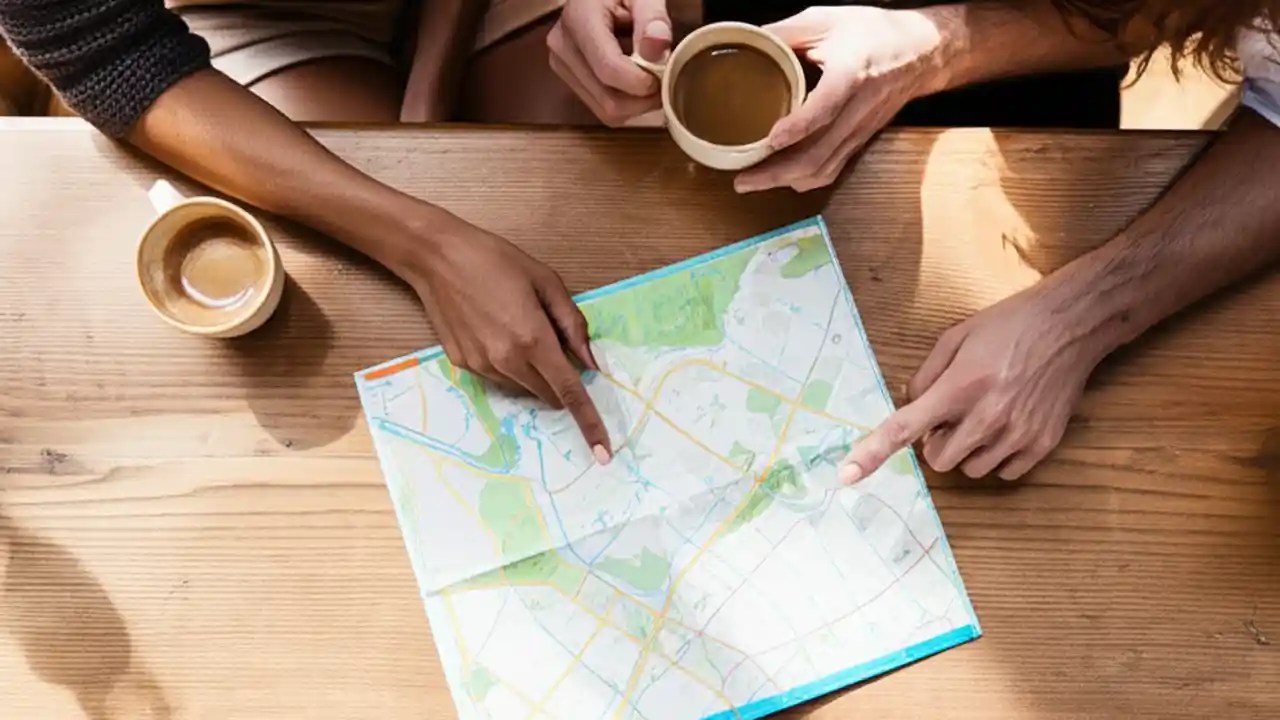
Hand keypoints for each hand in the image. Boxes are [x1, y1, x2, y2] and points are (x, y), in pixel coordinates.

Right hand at [401, 216, 612, 461]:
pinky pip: (499, 378)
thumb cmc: (496, 260)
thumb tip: (590, 362)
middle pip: (548, 395)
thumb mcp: (547, 282)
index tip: (604, 452)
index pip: (569, 391)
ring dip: (533, 372)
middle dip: (560, 382)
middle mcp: (507, 360)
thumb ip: (573, 325)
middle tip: (553, 343)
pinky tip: (496, 330)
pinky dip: (509, 365)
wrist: (437, 257)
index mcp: (533, 339)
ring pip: (523, 388)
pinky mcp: (463, 365)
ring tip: (517, 326)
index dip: (589, 423)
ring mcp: (482, 366)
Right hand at [548, 0, 669, 125]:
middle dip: (643, 99)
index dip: (642, 81)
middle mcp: (563, 48)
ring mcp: (562, 66)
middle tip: (664, 79)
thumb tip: (657, 51)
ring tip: (651, 79)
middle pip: (608, 100)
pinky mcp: (568, 78)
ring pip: (605, 111)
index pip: (609, 69)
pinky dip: (625, 104)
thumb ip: (653, 17)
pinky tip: (636, 82)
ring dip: (636, 105)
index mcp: (578, 20)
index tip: (666, 72)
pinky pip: (601, 108)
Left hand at [734, 6, 959, 192]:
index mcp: (852, 73)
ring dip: (786, 181)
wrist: (922, 52)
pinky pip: (832, 169)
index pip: (825, 107)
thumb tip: (747, 41)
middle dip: (777, 173)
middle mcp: (857, 109)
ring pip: (823, 168)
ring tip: (752, 182)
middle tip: (742, 180)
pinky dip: (804, 179)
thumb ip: (786, 31)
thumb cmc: (875, 33)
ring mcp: (859, 130)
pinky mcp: (859, 141)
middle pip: (818, 154)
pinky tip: (782, 179)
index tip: (771, 139)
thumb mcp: (828, 19)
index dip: (798, 126)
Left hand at [839, 286, 1105, 482]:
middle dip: (937, 442)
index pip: (905, 428)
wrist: (1071, 324)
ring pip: (970, 470)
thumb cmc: (1008, 326)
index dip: (872, 454)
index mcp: (959, 387)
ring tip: (986, 413)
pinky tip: (1007, 425)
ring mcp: (1018, 434)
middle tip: (954, 414)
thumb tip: (910, 407)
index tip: (846, 476)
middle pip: (938, 460)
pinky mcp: (1043, 444)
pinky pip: (1004, 472)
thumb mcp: (955, 338)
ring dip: (968, 450)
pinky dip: (997, 457)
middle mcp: (988, 416)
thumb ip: (924, 377)